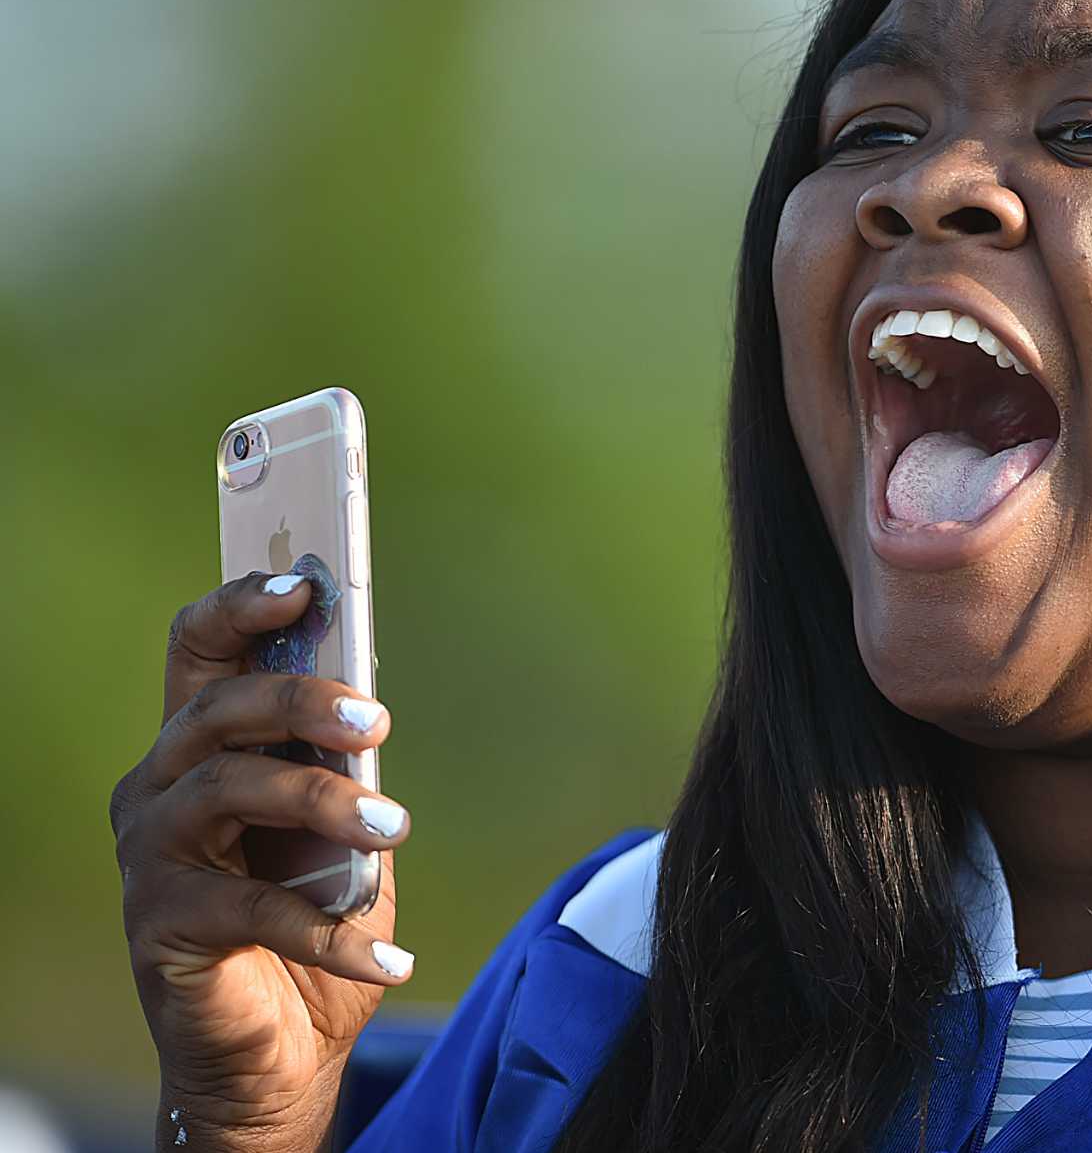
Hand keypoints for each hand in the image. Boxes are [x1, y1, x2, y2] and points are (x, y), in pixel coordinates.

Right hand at [110, 572, 410, 1151]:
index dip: (238, 606)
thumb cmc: (312, 917)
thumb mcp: (340, 830)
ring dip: (323, 802)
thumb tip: (368, 715)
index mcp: (202, 747)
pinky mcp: (162, 926)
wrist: (278, 1049)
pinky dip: (332, 933)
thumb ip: (344, 769)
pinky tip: (389, 958)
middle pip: (216, 709)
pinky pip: (253, 910)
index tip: (301, 586)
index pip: (198, 651)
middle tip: (376, 723)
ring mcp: (153, 857)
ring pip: (227, 790)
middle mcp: (161, 789)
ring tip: (395, 828)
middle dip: (300, 700)